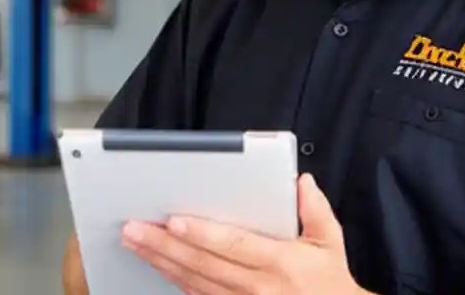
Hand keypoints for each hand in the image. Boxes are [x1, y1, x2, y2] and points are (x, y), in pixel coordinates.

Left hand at [121, 173, 372, 294]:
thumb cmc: (329, 282)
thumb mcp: (330, 242)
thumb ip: (315, 209)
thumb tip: (301, 181)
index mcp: (280, 262)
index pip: (234, 245)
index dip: (202, 234)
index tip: (173, 221)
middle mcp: (258, 287)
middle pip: (203, 265)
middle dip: (164, 246)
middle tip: (133, 228)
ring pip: (194, 283)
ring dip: (161, 263)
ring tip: (135, 243)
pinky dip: (176, 283)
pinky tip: (157, 267)